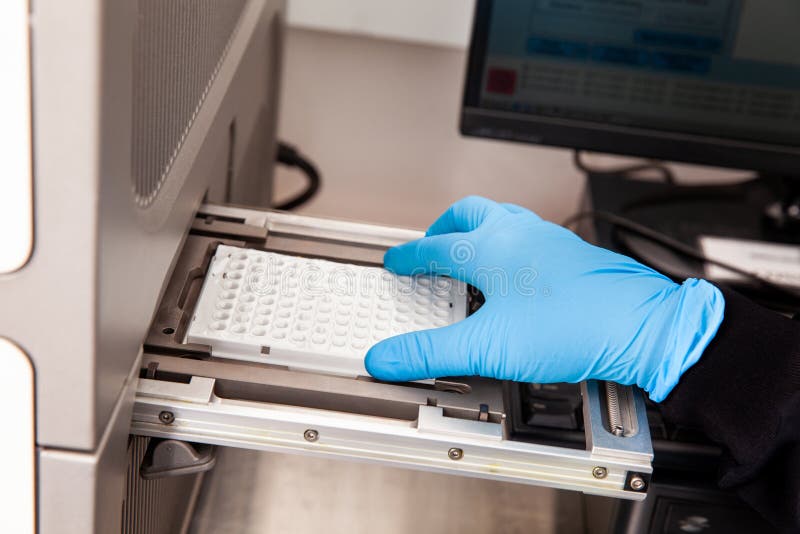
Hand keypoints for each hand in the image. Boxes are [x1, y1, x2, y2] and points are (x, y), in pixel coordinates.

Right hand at [365, 196, 723, 401]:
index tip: (397, 262)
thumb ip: (430, 353)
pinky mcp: (573, 254)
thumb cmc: (575, 326)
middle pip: (468, 213)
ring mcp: (550, 239)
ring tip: (471, 253)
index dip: (409, 257)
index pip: (433, 247)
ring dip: (479, 229)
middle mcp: (519, 233)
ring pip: (503, 216)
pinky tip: (518, 274)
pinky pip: (531, 234)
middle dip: (442, 227)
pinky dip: (511, 244)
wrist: (642, 327)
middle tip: (430, 244)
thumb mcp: (488, 347)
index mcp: (490, 248)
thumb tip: (386, 357)